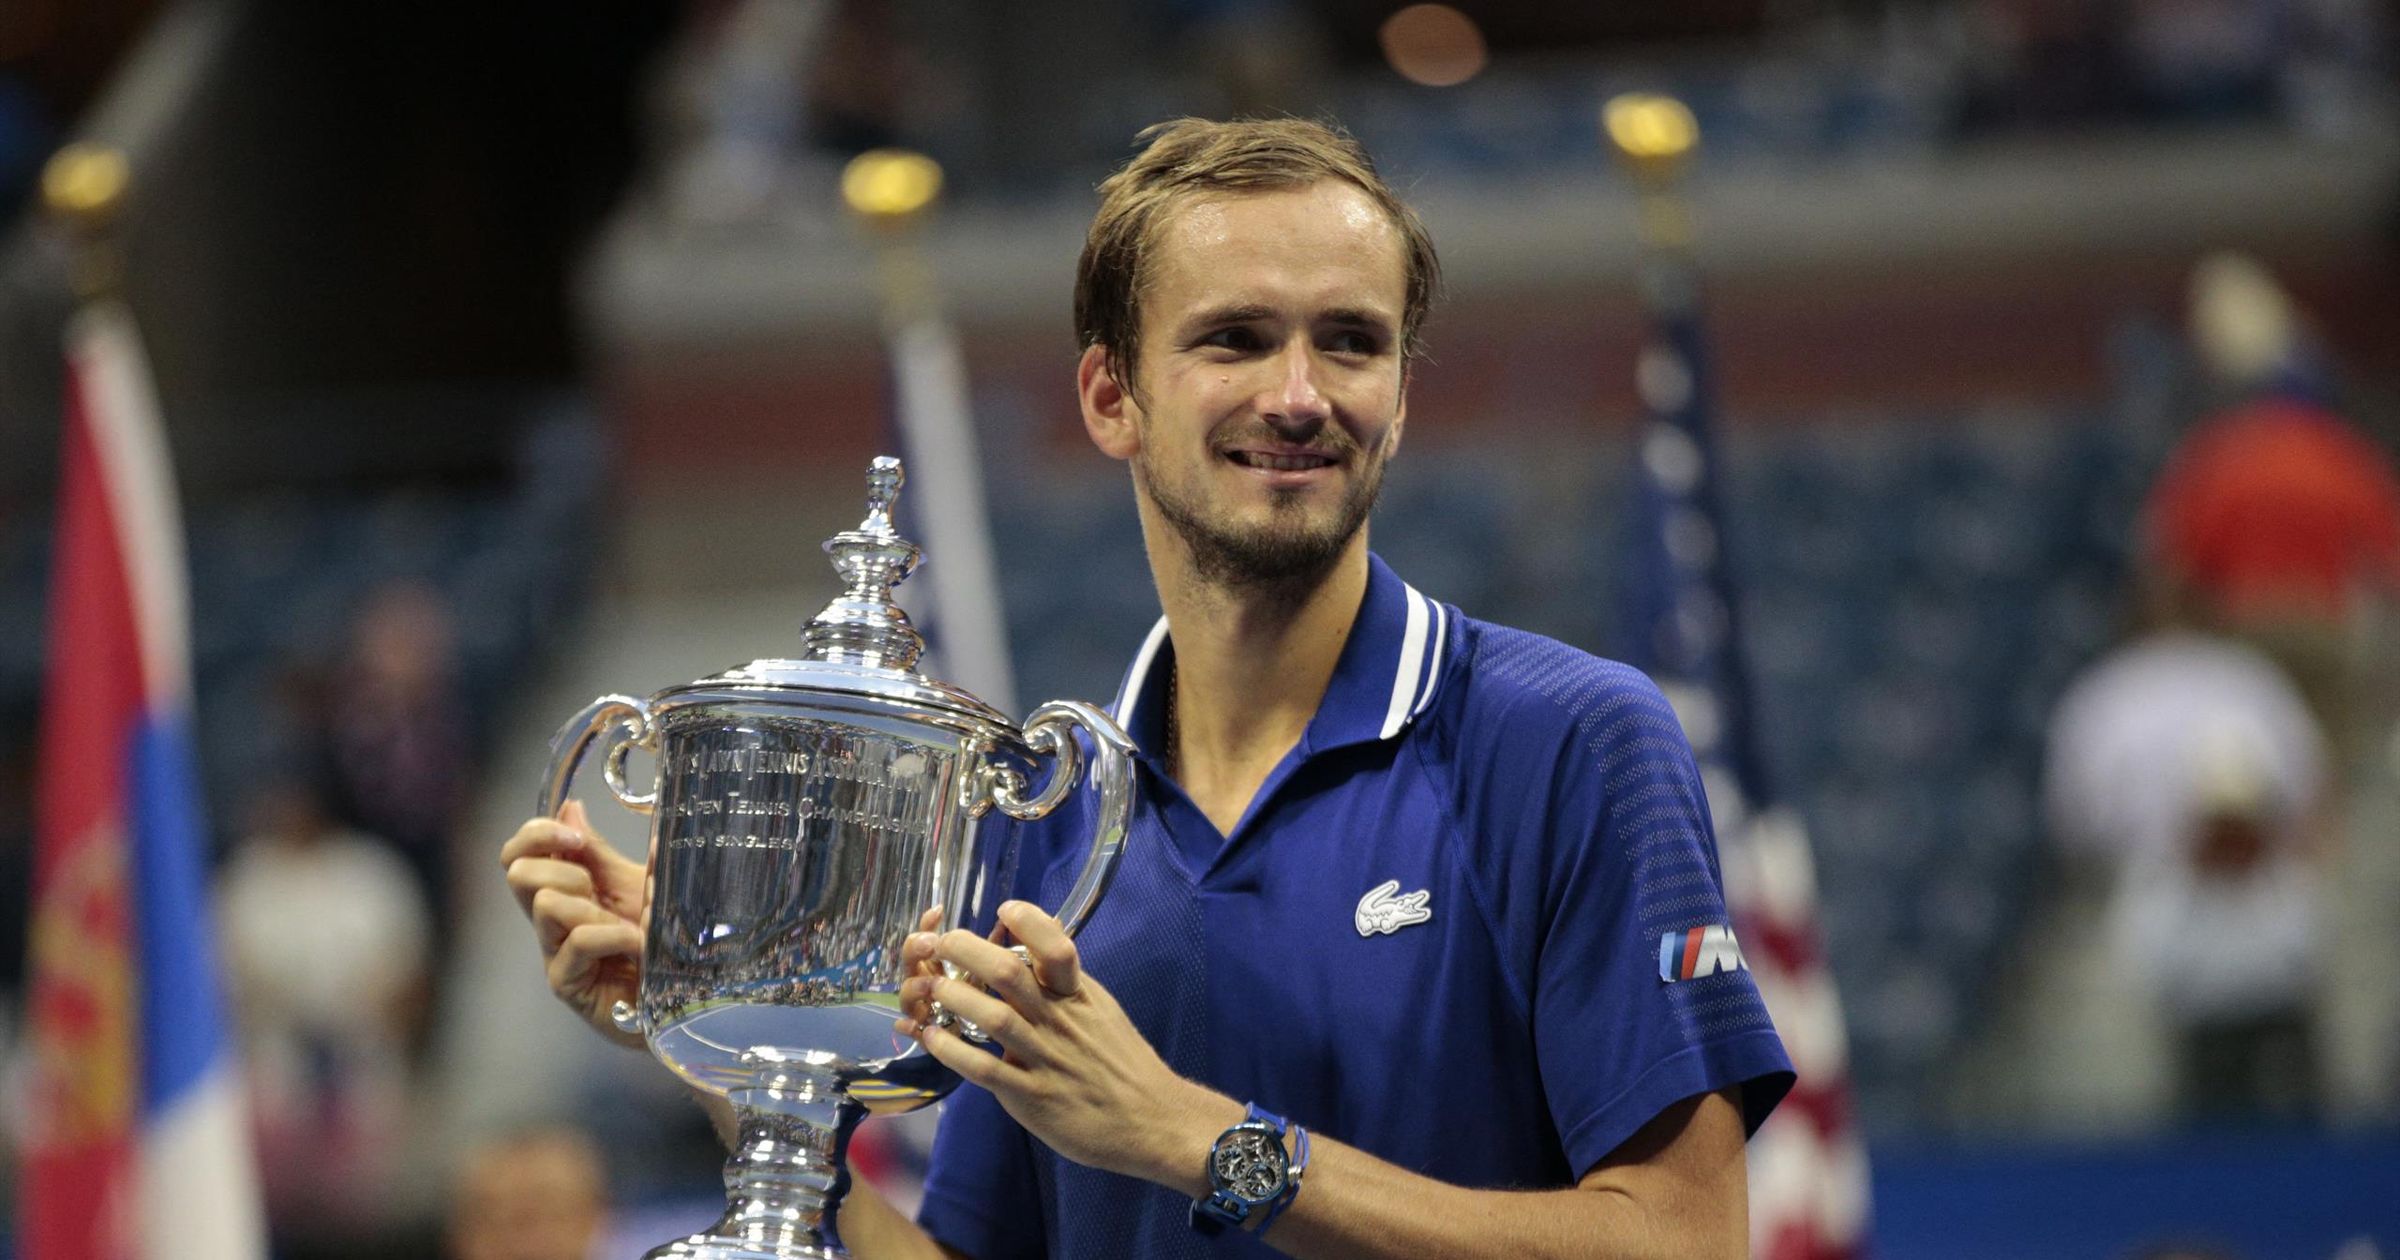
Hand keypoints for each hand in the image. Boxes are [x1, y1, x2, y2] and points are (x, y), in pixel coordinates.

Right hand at [499, 800, 648, 1050]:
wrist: (682, 996)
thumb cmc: (655, 940)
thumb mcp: (632, 884)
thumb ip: (601, 853)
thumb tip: (571, 808)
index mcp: (560, 889)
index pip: (517, 853)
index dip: (537, 834)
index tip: (576, 838)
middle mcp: (549, 921)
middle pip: (517, 873)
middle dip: (566, 869)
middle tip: (600, 890)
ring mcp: (554, 952)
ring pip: (545, 904)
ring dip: (593, 907)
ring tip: (627, 926)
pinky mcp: (567, 983)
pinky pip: (578, 941)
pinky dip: (614, 934)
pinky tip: (638, 943)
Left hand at [896, 901, 1225, 1184]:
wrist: (1151, 1119)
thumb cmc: (1120, 1063)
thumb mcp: (1101, 1010)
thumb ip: (1066, 981)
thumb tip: (1041, 937)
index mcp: (1079, 995)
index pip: (1057, 946)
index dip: (1029, 922)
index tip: (1004, 909)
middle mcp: (1061, 1021)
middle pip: (1010, 973)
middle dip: (968, 951)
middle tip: (941, 942)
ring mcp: (1046, 1059)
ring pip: (993, 1017)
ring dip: (954, 997)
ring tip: (927, 986)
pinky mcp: (1032, 1097)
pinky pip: (985, 1069)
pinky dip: (953, 1051)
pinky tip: (930, 1038)